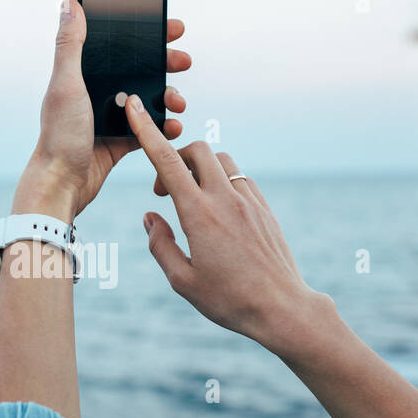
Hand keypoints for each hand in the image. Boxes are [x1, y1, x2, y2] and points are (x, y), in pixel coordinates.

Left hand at [12, 0, 191, 221]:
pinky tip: (175, 128)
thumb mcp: (66, 84)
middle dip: (165, 65)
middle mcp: (95, 93)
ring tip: (179, 103)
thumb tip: (69, 2)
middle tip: (184, 61)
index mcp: (82, 75)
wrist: (62, 185)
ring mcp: (109, 117)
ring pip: (147, 100)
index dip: (146, 35)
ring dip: (168, 98)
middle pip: (138, 70)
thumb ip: (70, 45)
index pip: (119, 46)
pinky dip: (163, 128)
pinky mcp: (119, 142)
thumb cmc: (59, 135)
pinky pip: (148, 130)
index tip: (172, 27)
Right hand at [123, 94, 335, 362]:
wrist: (282, 309)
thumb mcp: (183, 280)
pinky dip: (222, 181)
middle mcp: (225, 199)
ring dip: (200, 168)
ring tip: (192, 200)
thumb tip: (150, 217)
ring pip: (221, 160)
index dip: (147, 131)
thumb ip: (159, 244)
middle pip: (197, 149)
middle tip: (164, 190)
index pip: (166, 161)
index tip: (135, 108)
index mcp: (199, 215)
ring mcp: (249, 201)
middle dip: (175, 156)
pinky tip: (217, 210)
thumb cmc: (229, 300)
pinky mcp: (264, 208)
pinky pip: (240, 178)